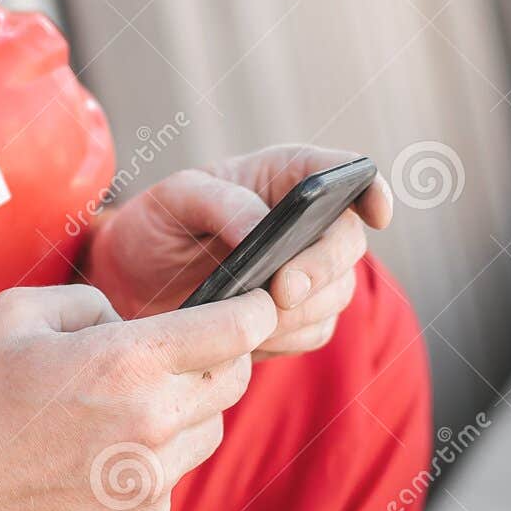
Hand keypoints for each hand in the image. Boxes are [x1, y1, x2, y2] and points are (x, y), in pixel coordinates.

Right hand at [0, 283, 277, 510]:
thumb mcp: (19, 311)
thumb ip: (92, 297)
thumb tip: (128, 317)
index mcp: (127, 362)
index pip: (233, 329)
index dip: (254, 306)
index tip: (256, 299)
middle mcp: (152, 422)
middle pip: (233, 377)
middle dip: (216, 354)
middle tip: (172, 348)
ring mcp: (152, 476)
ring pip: (211, 425)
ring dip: (188, 403)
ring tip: (126, 398)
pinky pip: (178, 468)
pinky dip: (159, 449)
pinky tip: (106, 440)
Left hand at [82, 144, 391, 356]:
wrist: (135, 281)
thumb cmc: (158, 224)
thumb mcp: (175, 198)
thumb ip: (220, 203)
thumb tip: (261, 228)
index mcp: (286, 177)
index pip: (344, 171)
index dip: (369, 188)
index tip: (375, 212)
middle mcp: (309, 223)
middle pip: (348, 241)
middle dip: (321, 269)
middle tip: (282, 291)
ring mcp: (308, 271)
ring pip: (336, 293)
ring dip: (300, 311)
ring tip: (249, 318)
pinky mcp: (297, 315)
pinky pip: (312, 331)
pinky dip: (284, 338)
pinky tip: (245, 335)